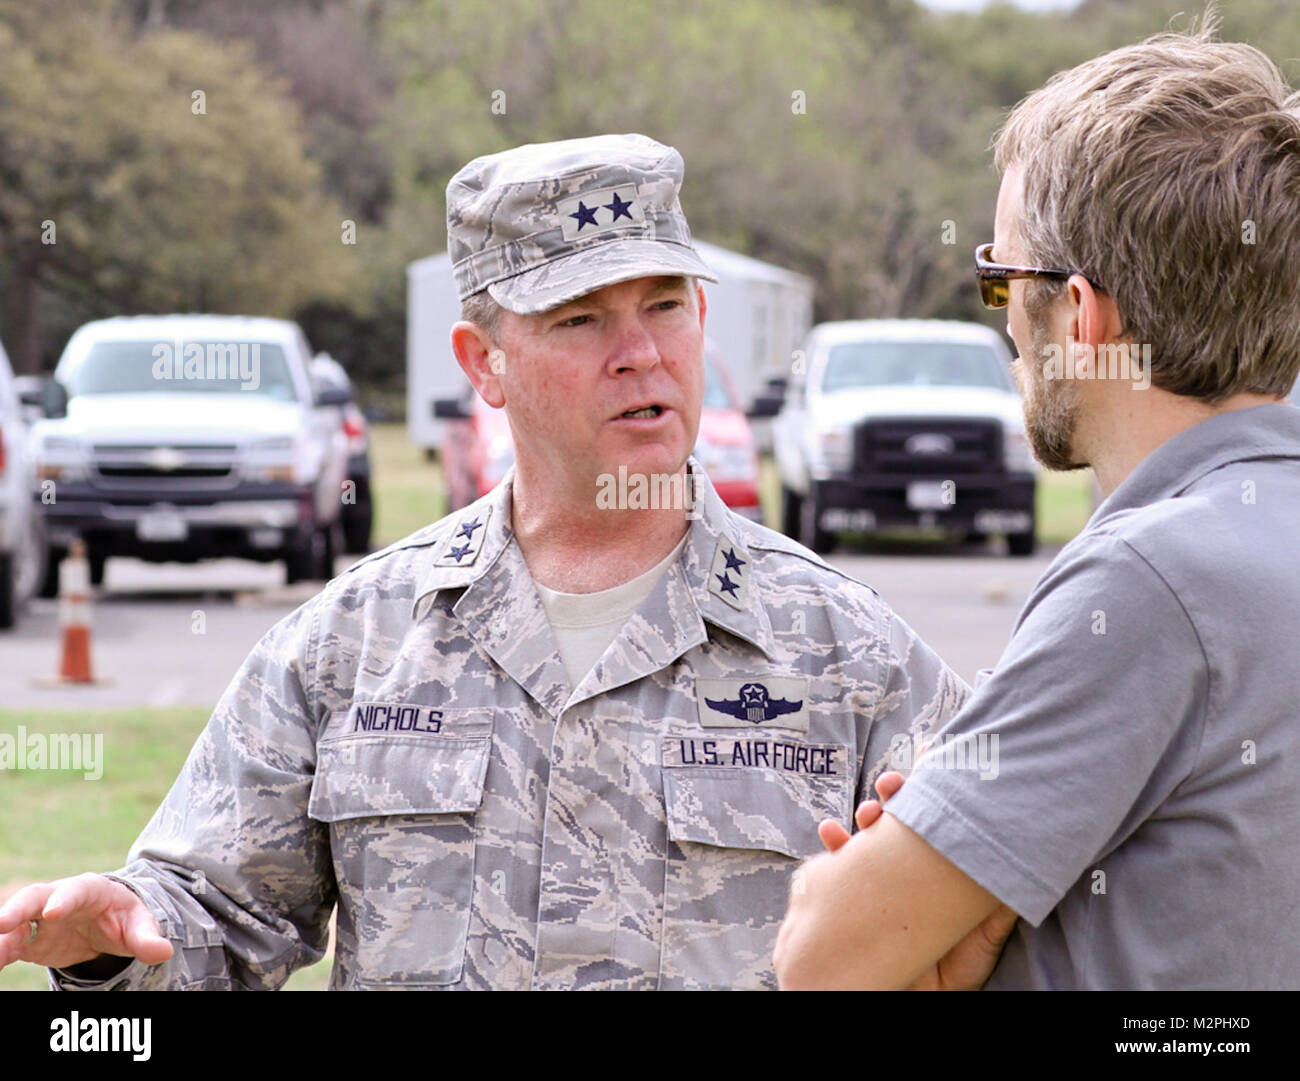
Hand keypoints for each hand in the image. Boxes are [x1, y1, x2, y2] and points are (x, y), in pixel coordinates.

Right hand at [0, 874, 172, 971]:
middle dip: (17, 908)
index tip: (52, 912)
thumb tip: (164, 951)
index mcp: (91, 890)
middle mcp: (58, 898)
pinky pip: (9, 945)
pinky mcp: (28, 940)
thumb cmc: (123, 918)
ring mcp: (39, 919)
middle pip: (34, 897)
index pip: (77, 890)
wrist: (105, 923)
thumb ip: (147, 937)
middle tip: (1, 923)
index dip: (64, 899)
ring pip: (14, 923)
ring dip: (0, 936)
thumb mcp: (139, 924)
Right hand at [816, 771, 1017, 990]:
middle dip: (893, 798)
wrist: (917, 999)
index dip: (930, 791)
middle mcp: (906, 873)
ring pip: (868, 837)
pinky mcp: (850, 900)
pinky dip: (832, 846)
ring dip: (865, 818)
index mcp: (937, 874)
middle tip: (893, 786)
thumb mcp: (978, 940)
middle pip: (899, 823)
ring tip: (868, 815)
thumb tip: (1021, 874)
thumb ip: (994, 912)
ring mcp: (877, 884)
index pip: (935, 823)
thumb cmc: (951, 972)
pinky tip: (832, 834)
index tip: (928, 759)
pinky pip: (835, 867)